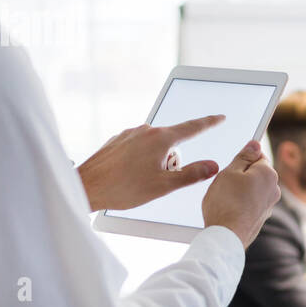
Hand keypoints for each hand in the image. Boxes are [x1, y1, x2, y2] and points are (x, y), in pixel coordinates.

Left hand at [78, 115, 226, 211]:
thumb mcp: (164, 186)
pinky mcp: (118, 141)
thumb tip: (213, 165)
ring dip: (155, 162)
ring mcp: (129, 134)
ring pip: (155, 147)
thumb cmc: (122, 188)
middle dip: (172, 161)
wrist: (86, 187)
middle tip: (158, 181)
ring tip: (139, 181)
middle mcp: (145, 130)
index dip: (209, 123)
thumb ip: (192, 174)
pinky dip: (140, 161)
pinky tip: (128, 176)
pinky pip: (138, 148)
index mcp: (160, 138)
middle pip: (172, 143)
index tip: (220, 117)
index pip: (192, 127)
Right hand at [200, 140, 280, 247]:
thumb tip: (254, 144)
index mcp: (268, 174)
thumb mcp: (229, 172)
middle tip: (225, 183)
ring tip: (226, 199)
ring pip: (253, 189)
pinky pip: (251, 203)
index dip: (243, 158)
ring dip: (241, 190)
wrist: (226, 237)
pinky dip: (241, 204)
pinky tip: (229, 209)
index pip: (258, 155)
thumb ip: (243, 157)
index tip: (233, 163)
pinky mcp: (261, 218)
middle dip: (241, 175)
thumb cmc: (226, 203)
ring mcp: (269, 205)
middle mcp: (274, 189)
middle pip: (256, 173)